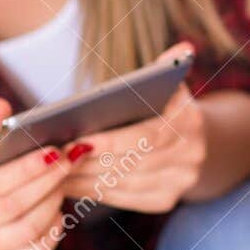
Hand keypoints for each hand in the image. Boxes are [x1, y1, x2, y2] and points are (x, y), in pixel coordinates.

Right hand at [0, 97, 70, 249]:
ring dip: (54, 204)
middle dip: (48, 182)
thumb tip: (2, 106)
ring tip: (63, 181)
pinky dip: (53, 234)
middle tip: (70, 160)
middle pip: (13, 208)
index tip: (55, 151)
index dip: (26, 169)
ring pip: (26, 233)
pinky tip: (58, 213)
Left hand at [60, 50, 206, 212]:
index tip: (78, 141)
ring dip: (84, 179)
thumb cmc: (167, 106)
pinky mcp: (165, 200)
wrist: (199, 141)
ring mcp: (180, 182)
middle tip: (51, 156)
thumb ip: (167, 69)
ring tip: (50, 169)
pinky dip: (92, 191)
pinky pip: (122, 199)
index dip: (113, 142)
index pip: (149, 137)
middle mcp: (190, 157)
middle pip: (131, 163)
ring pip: (123, 184)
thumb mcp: (169, 85)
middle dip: (88, 162)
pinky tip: (67, 182)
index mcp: (191, 123)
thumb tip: (181, 49)